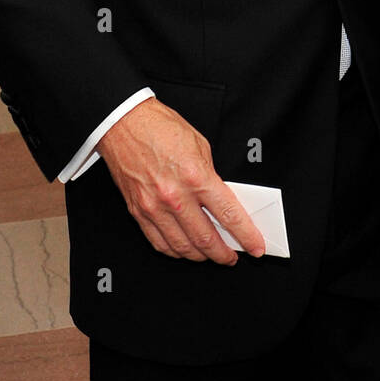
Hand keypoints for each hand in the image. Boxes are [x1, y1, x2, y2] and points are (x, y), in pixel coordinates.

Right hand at [96, 98, 265, 262]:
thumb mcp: (200, 146)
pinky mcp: (138, 211)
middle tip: (232, 257)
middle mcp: (176, 196)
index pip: (229, 215)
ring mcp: (154, 207)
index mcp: (196, 176)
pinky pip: (159, 242)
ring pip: (182, 247)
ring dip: (200, 256)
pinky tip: (183, 250)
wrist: (124, 123)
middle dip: (223, 254)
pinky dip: (174, 251)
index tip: (255, 247)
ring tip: (210, 255)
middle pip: (206, 238)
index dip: (246, 235)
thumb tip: (220, 199)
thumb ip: (211, 176)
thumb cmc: (161, 128)